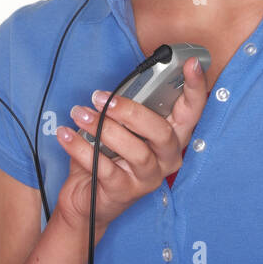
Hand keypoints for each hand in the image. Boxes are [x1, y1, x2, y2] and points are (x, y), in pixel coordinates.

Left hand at [52, 56, 208, 235]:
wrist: (85, 199)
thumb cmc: (107, 157)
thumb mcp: (120, 129)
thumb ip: (126, 109)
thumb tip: (117, 86)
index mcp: (172, 137)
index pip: (192, 111)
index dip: (195, 87)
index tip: (190, 64)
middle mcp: (167, 159)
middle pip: (161, 132)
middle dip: (130, 111)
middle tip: (100, 98)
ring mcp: (148, 178)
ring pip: (135, 151)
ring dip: (103, 128)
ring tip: (80, 114)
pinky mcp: (125, 192)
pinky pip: (104, 168)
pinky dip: (81, 147)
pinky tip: (66, 134)